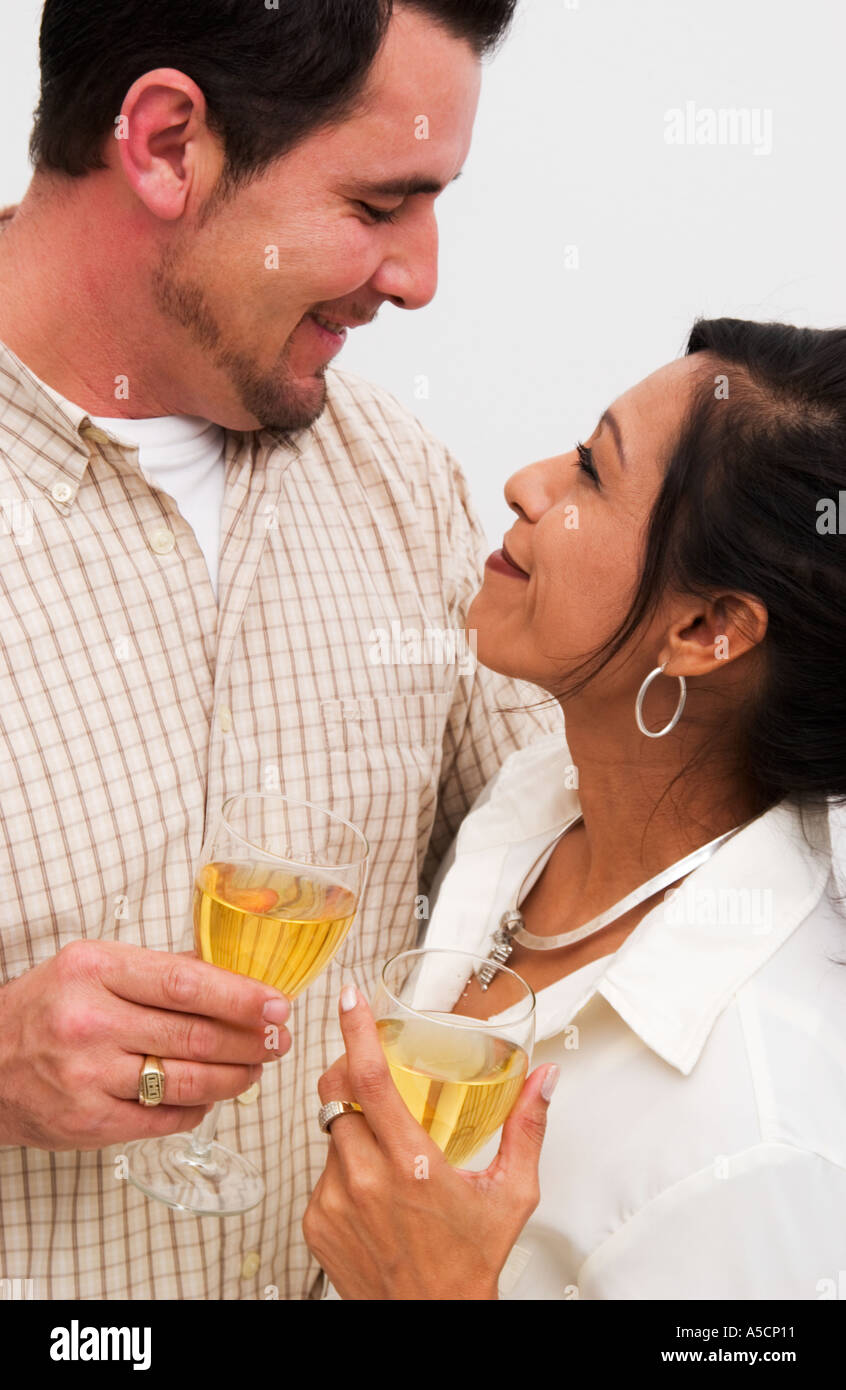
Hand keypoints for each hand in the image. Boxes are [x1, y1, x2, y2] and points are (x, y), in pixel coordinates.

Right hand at [0, 939, 291, 1149]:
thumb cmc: (48, 1007)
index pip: (186, 984)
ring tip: (256, 1067)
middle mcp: (89, 1023)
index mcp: (94, 970)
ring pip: (188, 1081)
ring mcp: (87, 1077)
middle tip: (279, 1040)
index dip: (240, 997)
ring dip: (236, 1077)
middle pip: (195, 1036)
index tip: (277, 1004)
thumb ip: (161, 969)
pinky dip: (199, 1107)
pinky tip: (212, 1095)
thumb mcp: (94, 966)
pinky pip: (166, 1118)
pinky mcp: (89, 1123)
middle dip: (250, 1040)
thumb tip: (231, 972)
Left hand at [303, 986, 557, 1299]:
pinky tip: (373, 1191)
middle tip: (372, 1074)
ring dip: (354, 1128)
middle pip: (338, 1097)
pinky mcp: (315, 1222)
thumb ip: (527, 1130)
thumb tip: (544, 1081)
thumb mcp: (511, 1195)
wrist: (429, 1323)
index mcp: (413, 1165)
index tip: (349, 998)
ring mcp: (334, 1202)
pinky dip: (344, 1166)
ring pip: (331, 1134)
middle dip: (351, 1075)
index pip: (368, 1079)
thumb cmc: (470, 1265)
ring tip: (389, 1155)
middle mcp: (366, 1180)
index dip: (355, 1031)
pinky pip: (322, 1171)